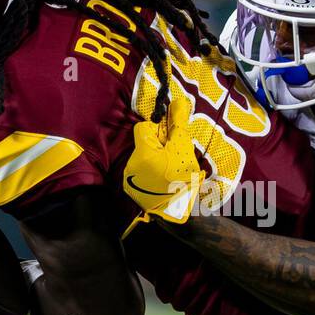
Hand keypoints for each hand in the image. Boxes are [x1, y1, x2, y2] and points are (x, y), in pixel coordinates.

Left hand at [122, 97, 201, 223]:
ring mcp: (130, 178)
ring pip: (143, 158)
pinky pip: (140, 172)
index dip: (159, 130)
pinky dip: (150, 173)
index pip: (144, 127)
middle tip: (174, 157)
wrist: (176, 214)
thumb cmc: (182, 180)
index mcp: (143, 151)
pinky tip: (162, 181)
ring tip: (170, 172)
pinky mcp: (131, 189)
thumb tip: (179, 101)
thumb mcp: (184, 149)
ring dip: (156, 160)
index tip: (170, 141)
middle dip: (159, 146)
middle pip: (144, 143)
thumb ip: (179, 124)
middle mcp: (131, 163)